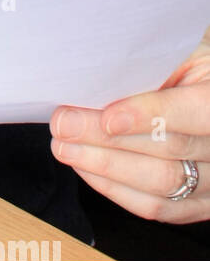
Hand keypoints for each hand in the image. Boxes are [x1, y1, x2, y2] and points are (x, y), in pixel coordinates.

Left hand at [49, 27, 209, 223]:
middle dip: (107, 141)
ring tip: (64, 147)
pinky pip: (159, 207)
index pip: (196, 111)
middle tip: (64, 125)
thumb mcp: (169, 53)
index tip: (107, 118)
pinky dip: (116, 189)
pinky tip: (86, 167)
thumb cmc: (176, 66)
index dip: (150, 116)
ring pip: (162, 184)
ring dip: (105, 167)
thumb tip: (90, 75)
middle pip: (169, 150)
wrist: (196, 89)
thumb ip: (142, 65)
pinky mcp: (199, 203)